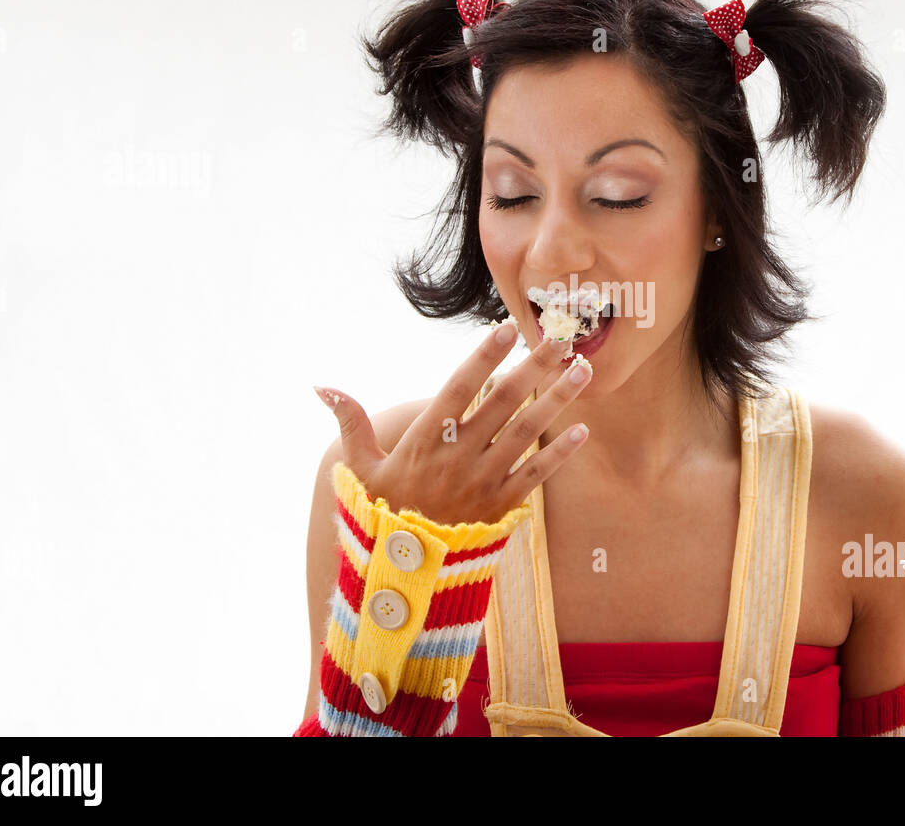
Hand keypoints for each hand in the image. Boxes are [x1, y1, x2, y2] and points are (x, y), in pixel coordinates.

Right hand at [314, 321, 589, 525]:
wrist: (401, 574)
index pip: (458, 389)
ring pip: (525, 432)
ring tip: (582, 372)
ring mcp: (482, 481)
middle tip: (562, 339)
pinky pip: (534, 475)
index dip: (483, 358)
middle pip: (502, 403)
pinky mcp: (500, 506)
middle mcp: (457, 456)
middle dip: (534, 368)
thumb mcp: (359, 468)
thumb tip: (322, 386)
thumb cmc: (380, 513)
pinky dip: (558, 453)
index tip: (506, 329)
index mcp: (424, 441)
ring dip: (556, 400)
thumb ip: (349, 423)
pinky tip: (582, 430)